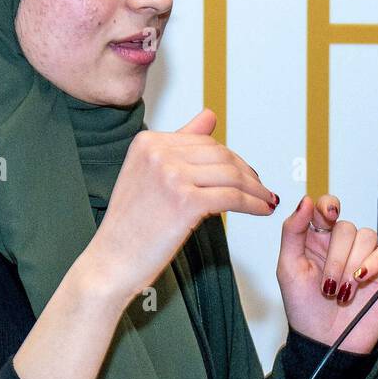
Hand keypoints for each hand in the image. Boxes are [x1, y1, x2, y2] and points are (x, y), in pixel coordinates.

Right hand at [89, 108, 278, 301]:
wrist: (111, 262)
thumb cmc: (131, 225)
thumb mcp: (149, 174)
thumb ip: (181, 143)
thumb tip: (210, 116)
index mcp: (148, 141)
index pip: (204, 142)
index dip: (231, 159)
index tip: (246, 174)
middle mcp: (158, 152)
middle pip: (221, 155)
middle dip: (246, 173)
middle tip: (261, 189)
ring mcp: (171, 175)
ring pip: (231, 175)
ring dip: (255, 189)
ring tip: (266, 200)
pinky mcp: (185, 201)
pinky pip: (233, 197)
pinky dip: (253, 204)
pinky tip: (262, 211)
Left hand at [276, 194, 377, 353]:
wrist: (326, 342)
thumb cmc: (304, 309)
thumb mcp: (288, 269)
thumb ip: (293, 232)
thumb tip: (305, 200)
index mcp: (317, 238)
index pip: (327, 206)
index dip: (329, 206)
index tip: (328, 217)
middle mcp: (342, 244)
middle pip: (346, 227)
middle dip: (336, 258)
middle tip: (328, 287)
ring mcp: (365, 255)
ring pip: (367, 237)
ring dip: (352, 266)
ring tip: (343, 293)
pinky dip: (375, 262)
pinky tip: (363, 280)